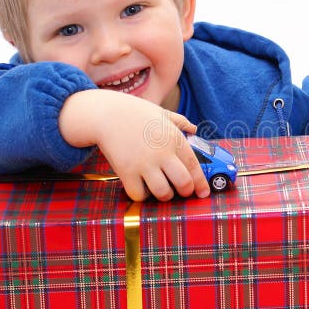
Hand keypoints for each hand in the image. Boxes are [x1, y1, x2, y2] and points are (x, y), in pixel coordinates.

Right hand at [59, 89, 210, 200]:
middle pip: (184, 183)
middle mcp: (162, 152)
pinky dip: (142, 195)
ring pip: (163, 192)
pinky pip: (139, 194)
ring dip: (164, 195)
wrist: (106, 113)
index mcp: (174, 139)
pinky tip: (142, 187)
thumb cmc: (135, 112)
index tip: (203, 193)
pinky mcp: (126, 171)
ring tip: (161, 190)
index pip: (194, 166)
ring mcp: (144, 163)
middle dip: (185, 192)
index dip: (201, 184)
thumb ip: (180, 121)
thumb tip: (194, 129)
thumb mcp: (161, 113)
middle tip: (181, 192)